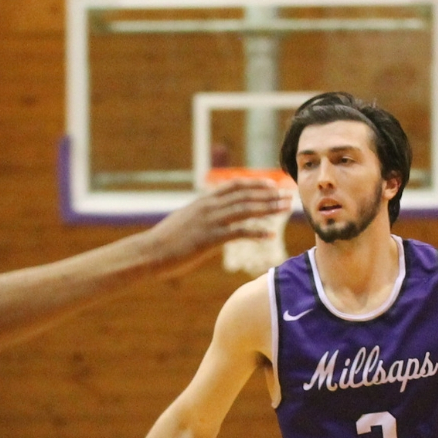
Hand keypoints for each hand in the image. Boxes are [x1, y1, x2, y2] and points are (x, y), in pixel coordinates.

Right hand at [143, 178, 294, 275]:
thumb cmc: (165, 241)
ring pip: (245, 210)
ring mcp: (209, 222)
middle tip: (288, 195)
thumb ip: (199, 216)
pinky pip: (238, 233)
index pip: (234, 186)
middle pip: (245, 196)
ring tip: (285, 208)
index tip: (272, 185)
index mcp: (203, 201)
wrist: (149, 252)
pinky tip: (270, 235)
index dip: (255, 184)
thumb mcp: (184, 221)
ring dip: (268, 208)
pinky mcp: (209, 239)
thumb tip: (208, 216)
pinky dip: (256, 232)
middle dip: (269, 195)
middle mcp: (208, 207)